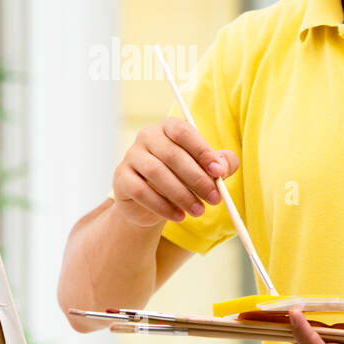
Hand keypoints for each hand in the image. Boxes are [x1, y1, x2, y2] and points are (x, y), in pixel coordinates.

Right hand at [112, 117, 239, 227]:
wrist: (151, 202)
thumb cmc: (183, 179)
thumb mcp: (206, 170)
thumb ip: (221, 164)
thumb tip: (222, 167)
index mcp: (168, 127)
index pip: (183, 132)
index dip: (202, 150)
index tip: (218, 172)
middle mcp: (147, 136)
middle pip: (172, 154)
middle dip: (197, 179)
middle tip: (214, 199)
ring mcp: (131, 156)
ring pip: (156, 173)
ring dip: (181, 194)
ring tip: (198, 211)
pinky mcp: (121, 177)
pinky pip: (141, 191)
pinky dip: (162, 206)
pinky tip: (178, 216)